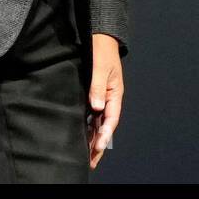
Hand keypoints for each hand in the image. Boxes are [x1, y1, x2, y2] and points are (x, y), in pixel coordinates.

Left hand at [86, 33, 123, 168]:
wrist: (100, 37)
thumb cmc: (102, 51)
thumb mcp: (100, 68)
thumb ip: (98, 87)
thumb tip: (97, 107)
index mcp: (115, 93)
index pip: (111, 118)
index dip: (105, 134)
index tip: (99, 146)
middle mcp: (109, 98)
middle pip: (106, 125)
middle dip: (100, 143)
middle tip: (92, 161)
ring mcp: (102, 98)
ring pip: (99, 123)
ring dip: (94, 138)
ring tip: (87, 156)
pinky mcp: (93, 95)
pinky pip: (93, 115)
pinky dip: (89, 128)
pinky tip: (83, 138)